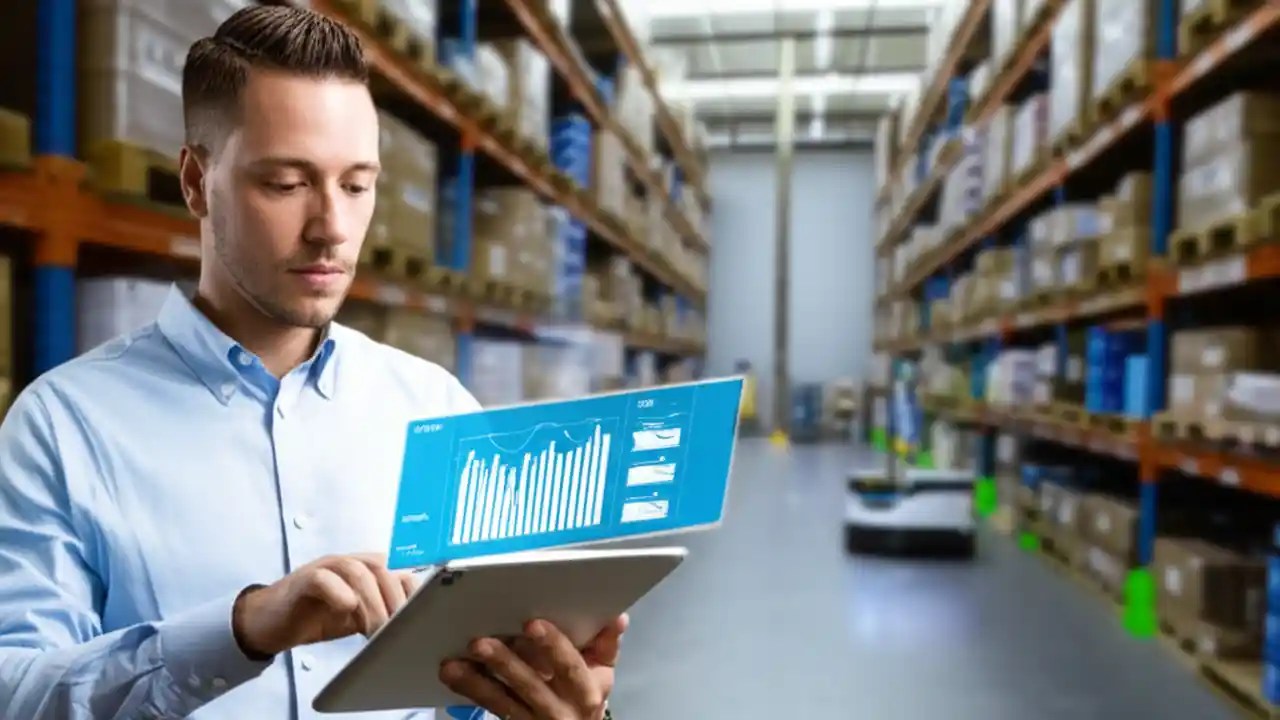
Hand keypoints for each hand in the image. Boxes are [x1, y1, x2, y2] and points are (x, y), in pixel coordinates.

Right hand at [232, 553, 418, 657]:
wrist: (272, 622)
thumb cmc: (320, 618)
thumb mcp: (359, 617)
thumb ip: (383, 613)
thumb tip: (415, 628)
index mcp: (368, 569)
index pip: (400, 569)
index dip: (413, 591)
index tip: (421, 618)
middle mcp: (350, 562)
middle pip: (383, 567)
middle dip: (394, 600)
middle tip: (397, 631)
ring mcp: (326, 567)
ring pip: (357, 571)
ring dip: (372, 602)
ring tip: (375, 630)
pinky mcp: (303, 579)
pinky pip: (323, 578)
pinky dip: (339, 592)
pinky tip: (347, 609)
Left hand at [440, 614, 627, 719]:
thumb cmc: (585, 692)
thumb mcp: (603, 672)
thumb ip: (607, 642)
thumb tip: (617, 615)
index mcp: (586, 690)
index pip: (571, 668)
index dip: (554, 647)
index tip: (532, 624)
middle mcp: (560, 709)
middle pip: (531, 686)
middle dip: (506, 664)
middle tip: (480, 643)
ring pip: (504, 701)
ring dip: (477, 681)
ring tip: (454, 662)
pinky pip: (489, 707)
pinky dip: (470, 688)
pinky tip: (451, 672)